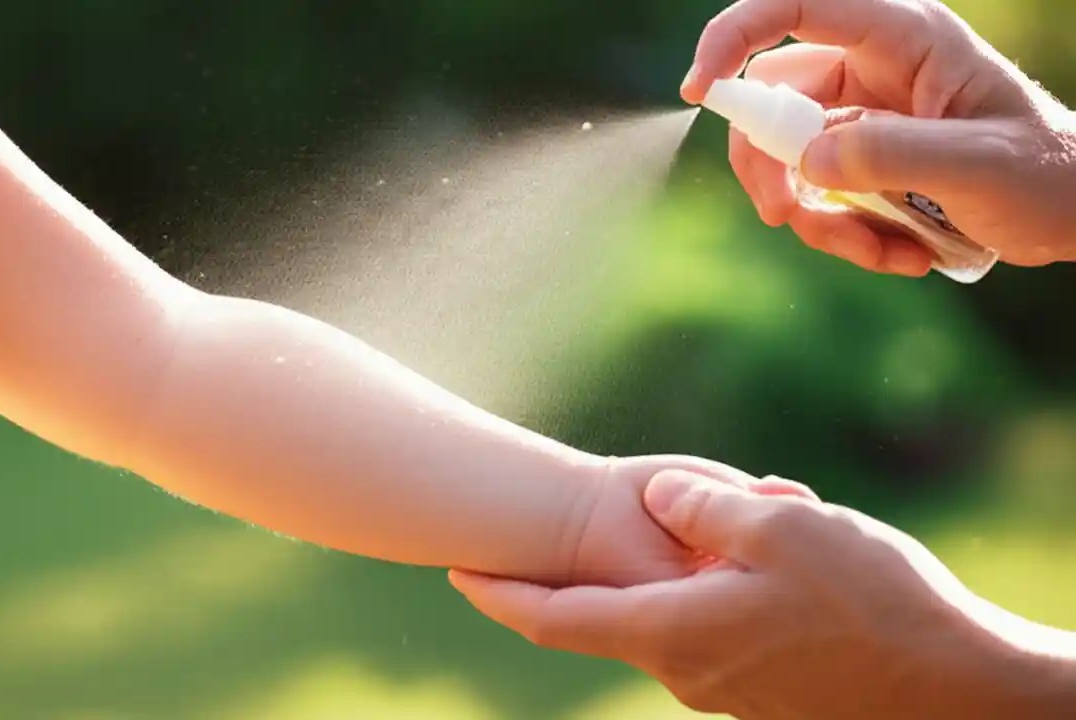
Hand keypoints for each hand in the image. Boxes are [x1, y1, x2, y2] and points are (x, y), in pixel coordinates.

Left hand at [453, 470, 1075, 718]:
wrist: (955, 687)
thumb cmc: (867, 604)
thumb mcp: (777, 527)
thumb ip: (700, 506)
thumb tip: (659, 494)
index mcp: (668, 632)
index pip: (552, 618)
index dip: (498, 593)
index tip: (455, 572)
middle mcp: (684, 668)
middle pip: (629, 600)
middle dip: (646, 544)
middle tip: (713, 500)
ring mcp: (727, 685)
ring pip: (692, 599)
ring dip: (718, 551)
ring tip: (786, 512)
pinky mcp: (767, 688)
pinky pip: (734, 619)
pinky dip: (749, 576)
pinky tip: (805, 542)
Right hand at [682, 0, 1075, 273]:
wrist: (1072, 213)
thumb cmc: (1046, 175)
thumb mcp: (976, 165)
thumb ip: (889, 154)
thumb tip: (808, 162)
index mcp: (901, 36)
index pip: (793, 8)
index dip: (733, 38)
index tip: (698, 90)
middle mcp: (870, 66)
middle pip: (769, 100)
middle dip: (771, 167)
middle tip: (788, 218)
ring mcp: (860, 114)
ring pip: (785, 159)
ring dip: (815, 217)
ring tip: (879, 252)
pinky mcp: (858, 160)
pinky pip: (814, 195)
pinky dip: (841, 234)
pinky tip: (899, 254)